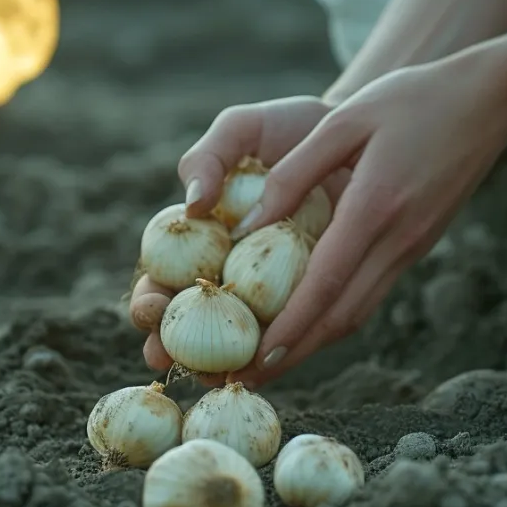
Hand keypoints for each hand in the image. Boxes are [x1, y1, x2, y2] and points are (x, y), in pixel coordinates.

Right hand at [128, 95, 350, 375]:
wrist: (357, 135)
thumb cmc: (288, 130)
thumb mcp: (242, 131)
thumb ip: (208, 158)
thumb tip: (193, 206)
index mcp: (200, 239)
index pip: (162, 278)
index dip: (149, 300)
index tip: (150, 308)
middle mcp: (231, 272)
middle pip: (191, 324)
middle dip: (174, 348)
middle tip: (170, 359)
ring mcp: (272, 291)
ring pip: (242, 340)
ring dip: (226, 364)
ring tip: (220, 376)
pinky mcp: (316, 296)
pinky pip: (297, 330)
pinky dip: (283, 350)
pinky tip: (274, 363)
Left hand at [227, 49, 506, 385]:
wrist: (490, 99)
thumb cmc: (411, 99)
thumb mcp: (345, 120)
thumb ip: (294, 172)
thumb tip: (246, 227)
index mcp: (376, 208)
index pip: (325, 284)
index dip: (286, 330)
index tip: (252, 362)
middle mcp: (397, 241)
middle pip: (340, 317)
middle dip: (292, 355)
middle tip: (245, 380)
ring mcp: (412, 248)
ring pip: (357, 313)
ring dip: (312, 344)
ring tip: (268, 363)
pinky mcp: (416, 245)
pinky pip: (370, 293)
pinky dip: (334, 317)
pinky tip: (306, 323)